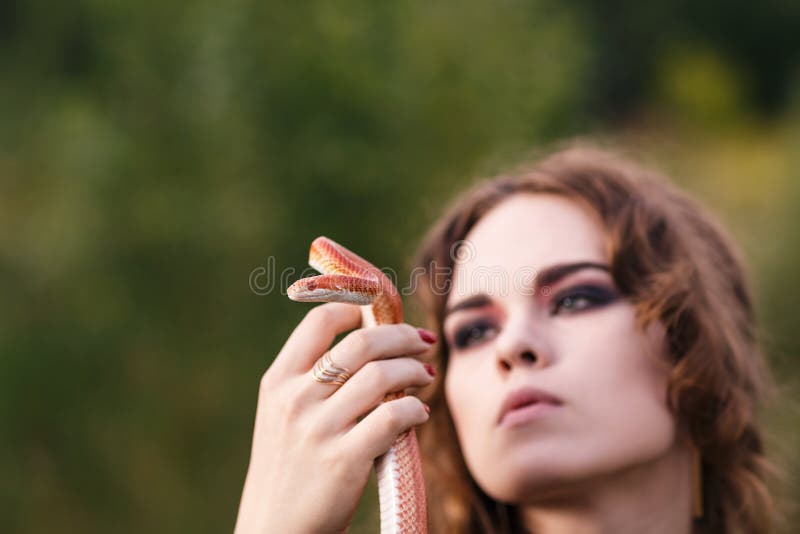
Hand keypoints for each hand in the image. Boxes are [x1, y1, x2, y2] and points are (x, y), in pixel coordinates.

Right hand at [234, 303, 434, 533]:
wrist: (276, 530)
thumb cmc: (289, 466)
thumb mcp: (283, 415)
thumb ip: (313, 378)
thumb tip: (371, 339)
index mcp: (278, 381)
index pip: (320, 322)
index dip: (358, 308)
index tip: (383, 315)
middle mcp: (295, 399)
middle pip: (361, 343)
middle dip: (402, 336)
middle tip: (423, 341)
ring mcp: (318, 430)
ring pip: (382, 376)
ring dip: (415, 369)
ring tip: (426, 375)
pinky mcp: (344, 460)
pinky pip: (393, 417)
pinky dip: (414, 409)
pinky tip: (419, 413)